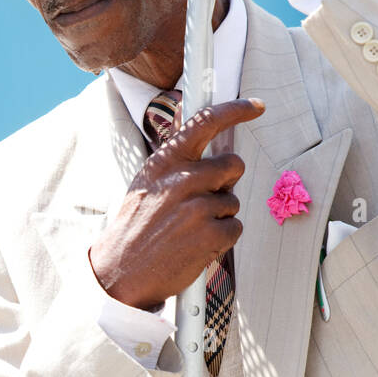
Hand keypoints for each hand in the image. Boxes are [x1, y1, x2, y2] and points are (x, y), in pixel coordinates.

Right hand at [89, 98, 264, 309]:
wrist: (121, 270)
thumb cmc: (136, 226)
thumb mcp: (148, 182)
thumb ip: (177, 162)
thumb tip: (206, 142)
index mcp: (166, 161)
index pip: (206, 122)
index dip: (236, 110)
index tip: (255, 106)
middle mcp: (184, 179)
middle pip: (233, 165)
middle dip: (226, 180)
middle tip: (205, 198)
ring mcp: (199, 207)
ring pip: (233, 200)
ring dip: (218, 215)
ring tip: (189, 228)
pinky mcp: (212, 235)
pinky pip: (234, 227)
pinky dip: (221, 237)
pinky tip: (196, 243)